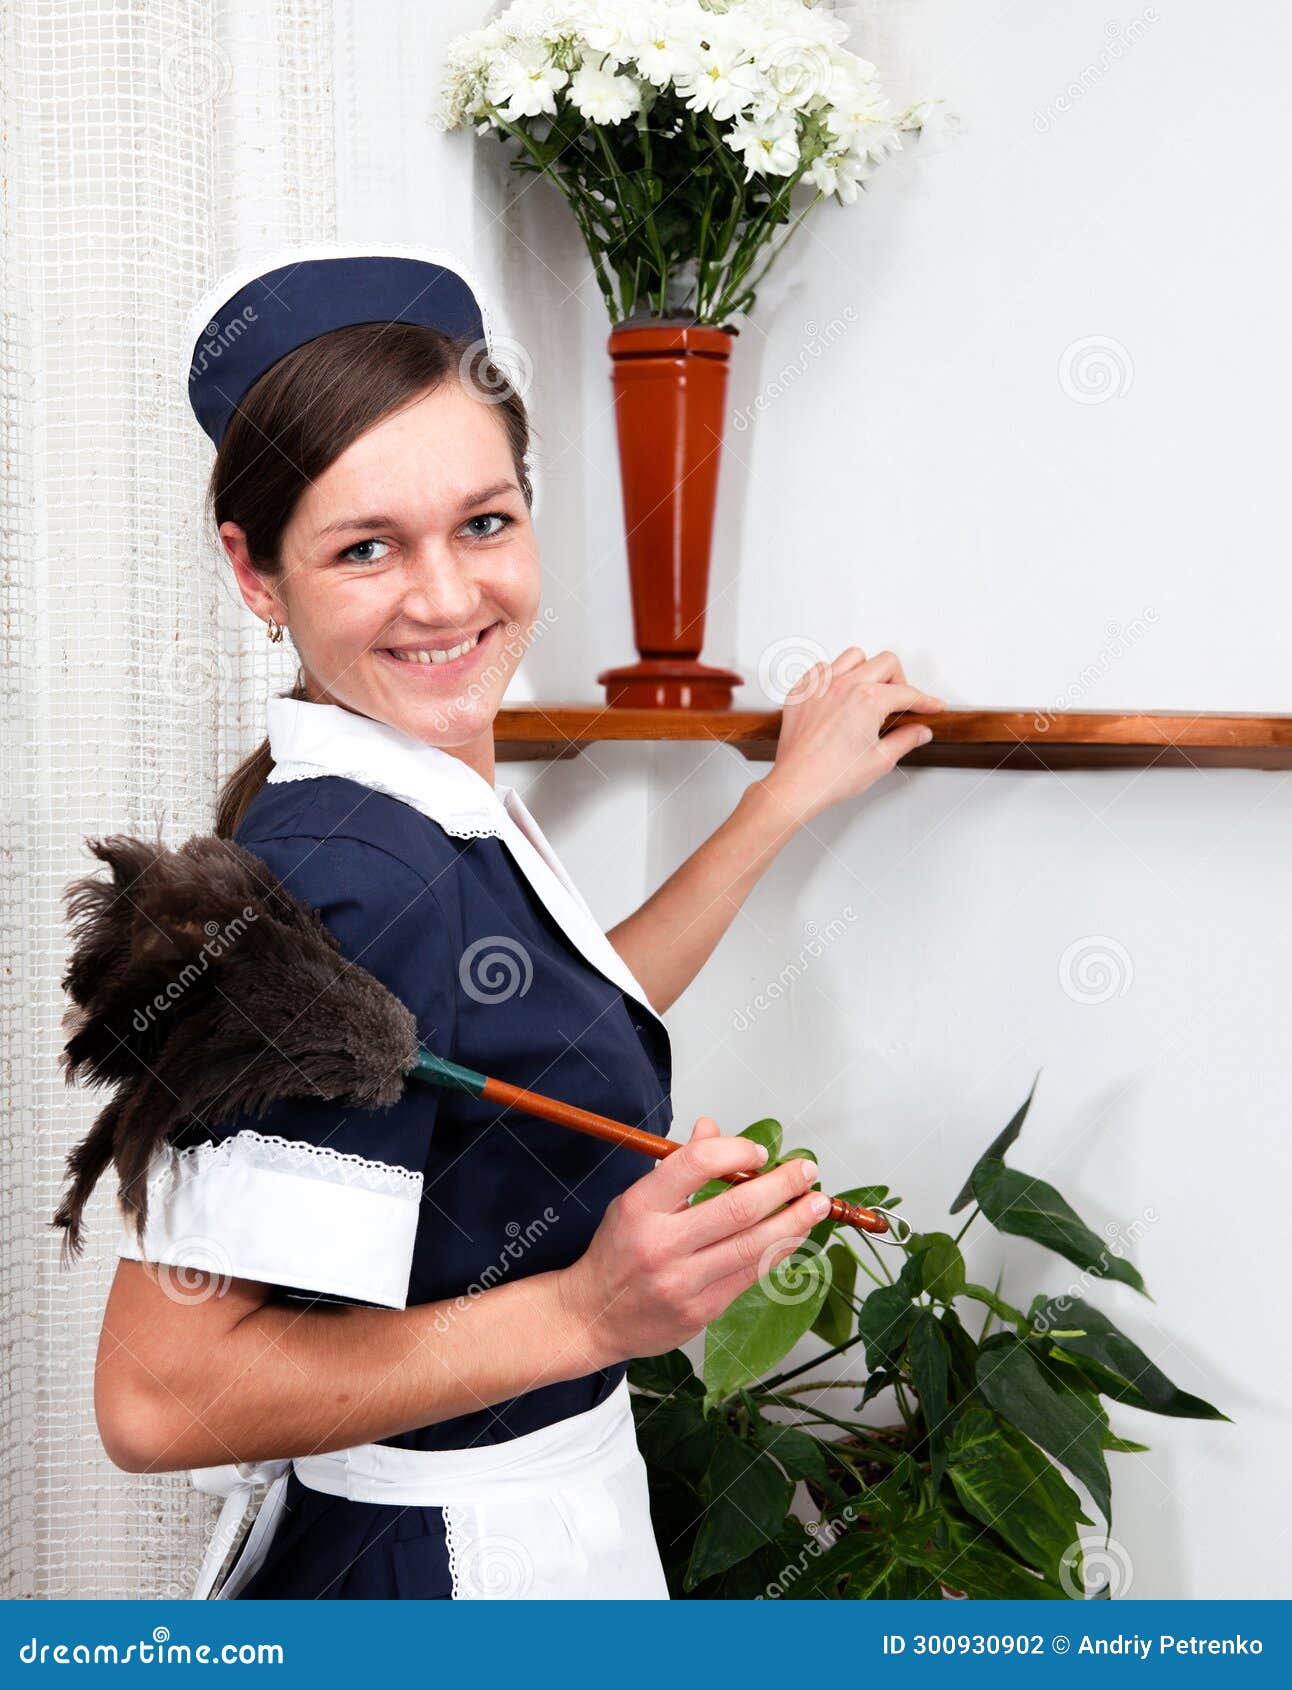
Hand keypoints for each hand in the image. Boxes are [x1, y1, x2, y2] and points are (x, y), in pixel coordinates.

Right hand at [557, 1115, 830, 1365]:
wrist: (592, 1317)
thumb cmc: (617, 1252)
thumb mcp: (635, 1200)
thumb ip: (679, 1168)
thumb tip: (712, 1129)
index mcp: (640, 1207)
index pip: (696, 1164)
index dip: (736, 1150)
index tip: (760, 1151)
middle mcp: (660, 1244)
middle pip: (737, 1207)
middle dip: (783, 1185)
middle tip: (807, 1170)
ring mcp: (682, 1282)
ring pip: (753, 1246)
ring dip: (794, 1221)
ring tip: (816, 1204)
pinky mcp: (700, 1311)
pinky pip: (750, 1275)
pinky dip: (778, 1251)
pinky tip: (794, 1235)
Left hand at [759, 647, 943, 826]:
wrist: (797, 784)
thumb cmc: (832, 776)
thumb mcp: (880, 761)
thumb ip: (905, 740)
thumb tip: (920, 731)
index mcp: (868, 700)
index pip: (907, 693)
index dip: (925, 701)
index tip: (931, 705)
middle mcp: (844, 685)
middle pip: (886, 662)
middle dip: (900, 680)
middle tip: (900, 703)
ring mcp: (821, 686)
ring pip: (854, 657)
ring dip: (867, 670)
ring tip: (869, 693)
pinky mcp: (802, 692)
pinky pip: (822, 668)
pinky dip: (835, 676)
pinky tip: (839, 695)